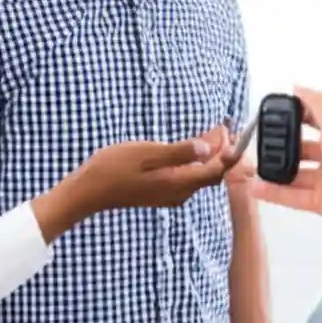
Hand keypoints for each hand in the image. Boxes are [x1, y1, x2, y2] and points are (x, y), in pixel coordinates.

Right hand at [80, 126, 236, 210]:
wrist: (89, 191)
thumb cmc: (115, 169)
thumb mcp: (148, 153)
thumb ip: (179, 152)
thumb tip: (206, 148)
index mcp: (179, 183)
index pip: (216, 170)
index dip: (228, 151)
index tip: (232, 130)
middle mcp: (179, 194)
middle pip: (210, 173)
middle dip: (220, 150)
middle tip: (223, 127)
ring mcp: (170, 195)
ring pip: (199, 174)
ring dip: (207, 154)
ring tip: (211, 132)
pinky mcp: (161, 192)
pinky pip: (187, 176)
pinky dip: (194, 161)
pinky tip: (190, 148)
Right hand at [247, 86, 321, 227]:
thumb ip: (316, 103)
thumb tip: (299, 86)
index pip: (317, 122)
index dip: (299, 117)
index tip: (279, 115)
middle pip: (304, 151)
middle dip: (284, 149)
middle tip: (263, 144)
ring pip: (295, 175)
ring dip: (275, 172)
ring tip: (255, 168)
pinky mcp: (320, 201)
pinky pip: (292, 196)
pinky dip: (274, 192)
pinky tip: (256, 187)